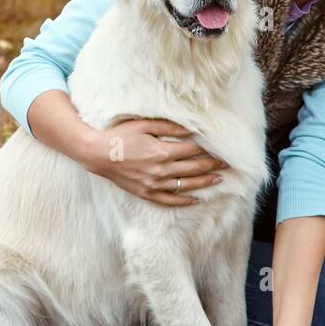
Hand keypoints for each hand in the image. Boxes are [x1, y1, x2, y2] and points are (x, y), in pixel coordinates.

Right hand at [85, 118, 224, 205]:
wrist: (97, 154)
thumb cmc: (120, 136)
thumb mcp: (143, 125)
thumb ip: (168, 126)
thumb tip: (190, 129)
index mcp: (160, 151)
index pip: (191, 151)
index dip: (207, 150)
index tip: (220, 149)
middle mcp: (160, 170)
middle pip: (192, 169)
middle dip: (211, 166)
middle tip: (226, 164)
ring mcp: (153, 184)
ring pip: (185, 186)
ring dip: (203, 183)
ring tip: (218, 179)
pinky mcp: (146, 193)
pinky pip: (169, 200)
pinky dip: (183, 200)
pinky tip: (195, 199)